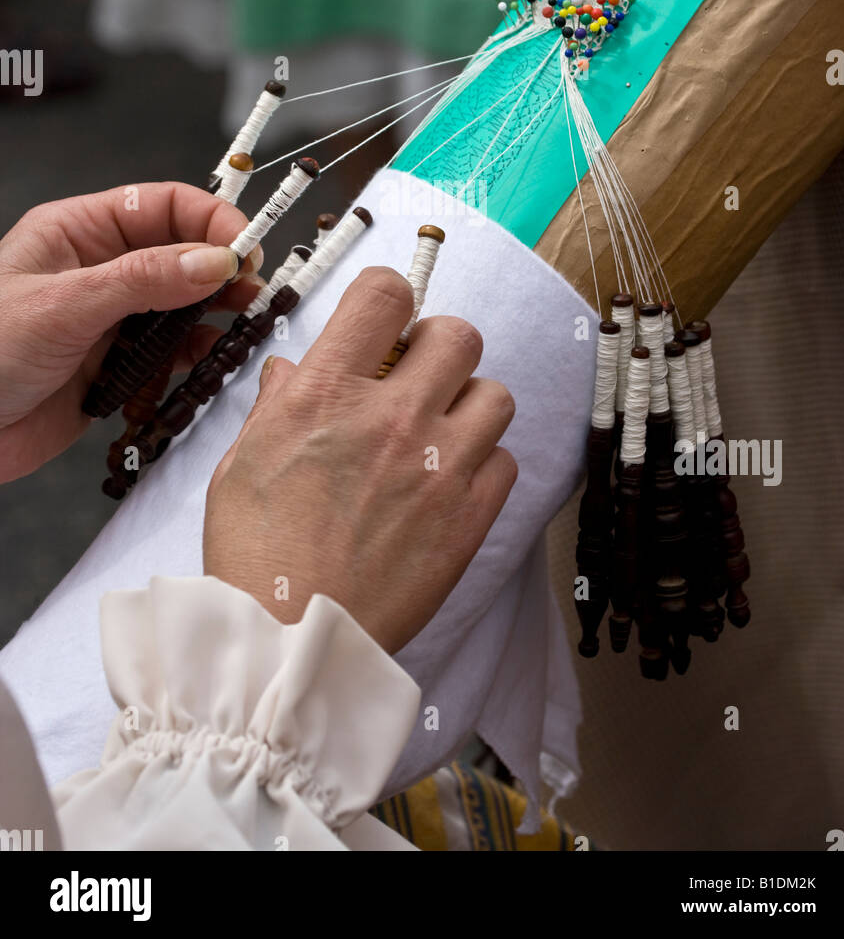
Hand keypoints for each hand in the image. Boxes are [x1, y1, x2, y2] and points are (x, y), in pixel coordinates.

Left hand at [0, 183, 264, 480]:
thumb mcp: (64, 305)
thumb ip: (144, 280)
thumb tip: (212, 260)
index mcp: (78, 233)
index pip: (161, 206)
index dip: (209, 220)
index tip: (243, 246)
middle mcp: (98, 271)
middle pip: (181, 254)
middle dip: (221, 268)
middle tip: (252, 287)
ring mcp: (109, 320)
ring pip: (182, 305)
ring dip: (214, 314)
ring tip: (242, 321)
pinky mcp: (115, 368)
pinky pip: (171, 354)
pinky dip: (194, 358)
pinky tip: (205, 359)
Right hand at [204, 267, 517, 654]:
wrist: (287, 644)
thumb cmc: (255, 557)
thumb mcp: (242, 464)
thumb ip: (276, 406)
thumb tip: (292, 372)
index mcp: (326, 393)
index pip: (386, 294)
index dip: (389, 298)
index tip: (384, 324)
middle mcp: (391, 417)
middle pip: (458, 333)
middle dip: (437, 349)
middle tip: (416, 381)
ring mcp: (438, 466)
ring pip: (495, 394)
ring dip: (468, 406)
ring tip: (439, 436)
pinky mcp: (468, 518)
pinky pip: (506, 461)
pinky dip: (484, 466)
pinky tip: (449, 485)